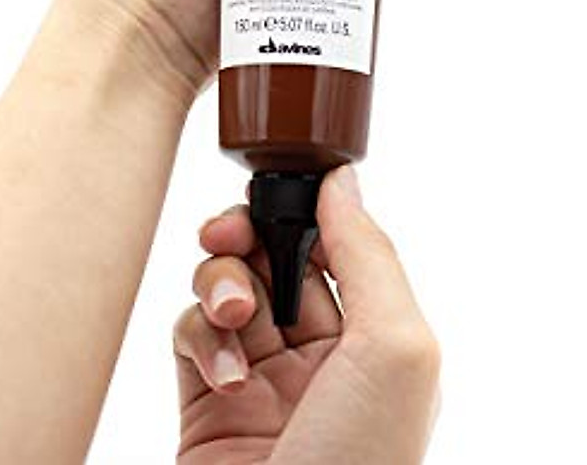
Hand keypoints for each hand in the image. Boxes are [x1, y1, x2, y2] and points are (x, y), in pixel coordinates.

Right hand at [174, 167, 440, 463]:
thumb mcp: (395, 348)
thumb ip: (369, 253)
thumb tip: (343, 179)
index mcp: (377, 343)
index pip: (336, 247)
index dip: (304, 212)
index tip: (276, 190)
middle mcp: (321, 359)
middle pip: (274, 258)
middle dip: (248, 237)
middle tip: (230, 236)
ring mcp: (261, 383)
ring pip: (227, 287)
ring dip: (221, 283)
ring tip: (233, 313)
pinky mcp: (206, 406)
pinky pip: (192, 336)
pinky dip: (199, 336)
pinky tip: (221, 375)